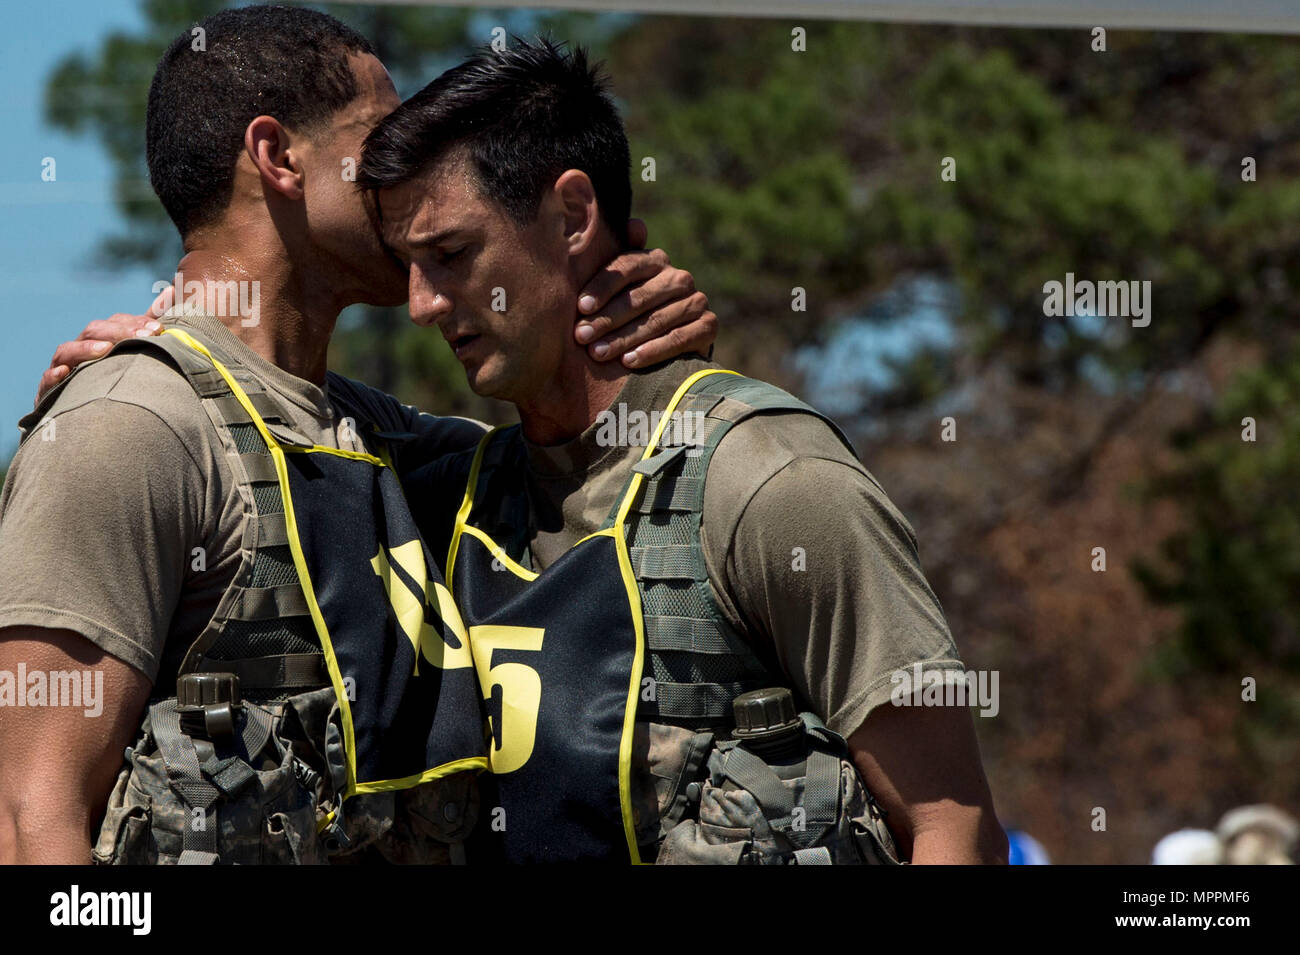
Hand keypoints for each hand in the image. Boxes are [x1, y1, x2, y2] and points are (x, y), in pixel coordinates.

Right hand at [36, 287, 172, 404]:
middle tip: (143, 336)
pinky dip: (53, 376)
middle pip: (93, 332)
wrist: (99, 414)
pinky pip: (47, 382)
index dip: (135, 323)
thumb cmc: (121, 377)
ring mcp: (64, 368)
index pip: (116, 323)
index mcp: (103, 339)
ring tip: (105, 349)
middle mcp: (81, 350)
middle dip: (118, 332)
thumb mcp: (140, 349)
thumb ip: (153, 323)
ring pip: (67, 352)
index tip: (158, 329)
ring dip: (85, 349)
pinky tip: (64, 373)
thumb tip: (172, 290)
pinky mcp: (51, 392)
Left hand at [575, 218, 717, 367]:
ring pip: (656, 320)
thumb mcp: (619, 285)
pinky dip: (654, 351)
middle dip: (607, 319)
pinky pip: (679, 339)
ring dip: (624, 339)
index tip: (580, 307)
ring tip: (598, 353)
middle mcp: (679, 277)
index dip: (602, 287)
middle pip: (639, 297)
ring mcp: (697, 300)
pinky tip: (630, 361)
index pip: (627, 267)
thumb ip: (616, 260)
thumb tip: (635, 224)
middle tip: (582, 337)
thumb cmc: (631, 312)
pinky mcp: (708, 326)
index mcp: (655, 259)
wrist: (667, 342)